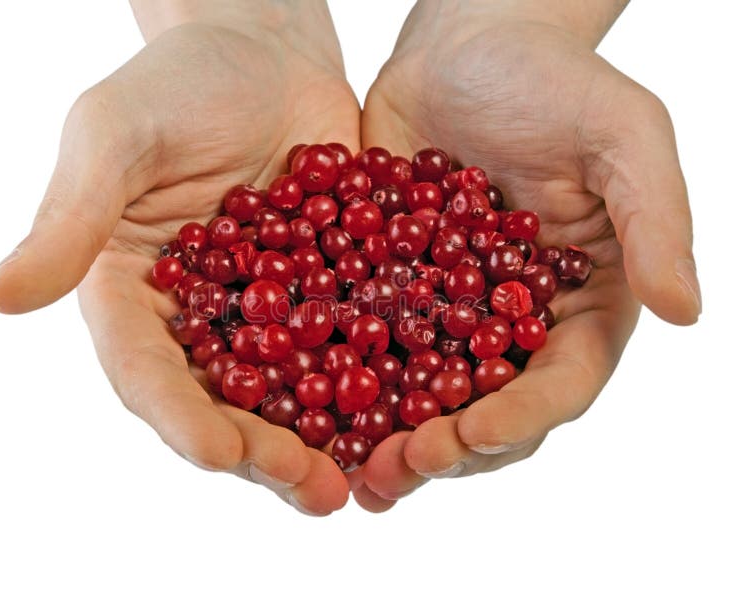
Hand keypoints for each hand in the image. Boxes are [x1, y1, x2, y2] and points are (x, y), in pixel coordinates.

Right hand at [0, 8, 358, 514]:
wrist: (264, 52)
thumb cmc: (176, 82)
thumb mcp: (114, 137)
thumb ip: (71, 219)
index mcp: (136, 295)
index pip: (147, 370)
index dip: (179, 417)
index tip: (216, 452)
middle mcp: (201, 317)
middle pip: (227, 398)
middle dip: (265, 450)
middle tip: (313, 491)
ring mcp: (271, 310)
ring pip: (294, 388)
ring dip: (328, 436)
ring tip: (363, 479)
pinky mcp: (330, 289)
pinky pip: (353, 340)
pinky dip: (379, 378)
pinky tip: (414, 409)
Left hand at [355, 6, 700, 508]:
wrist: (464, 45)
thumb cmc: (554, 80)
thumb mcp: (622, 136)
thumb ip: (655, 220)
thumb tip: (686, 311)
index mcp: (577, 302)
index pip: (559, 381)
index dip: (520, 417)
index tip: (472, 434)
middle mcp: (512, 321)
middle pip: (487, 405)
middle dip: (447, 447)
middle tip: (400, 470)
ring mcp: (446, 311)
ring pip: (421, 392)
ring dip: (390, 437)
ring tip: (356, 470)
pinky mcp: (389, 288)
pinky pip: (366, 342)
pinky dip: (340, 380)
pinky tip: (308, 409)